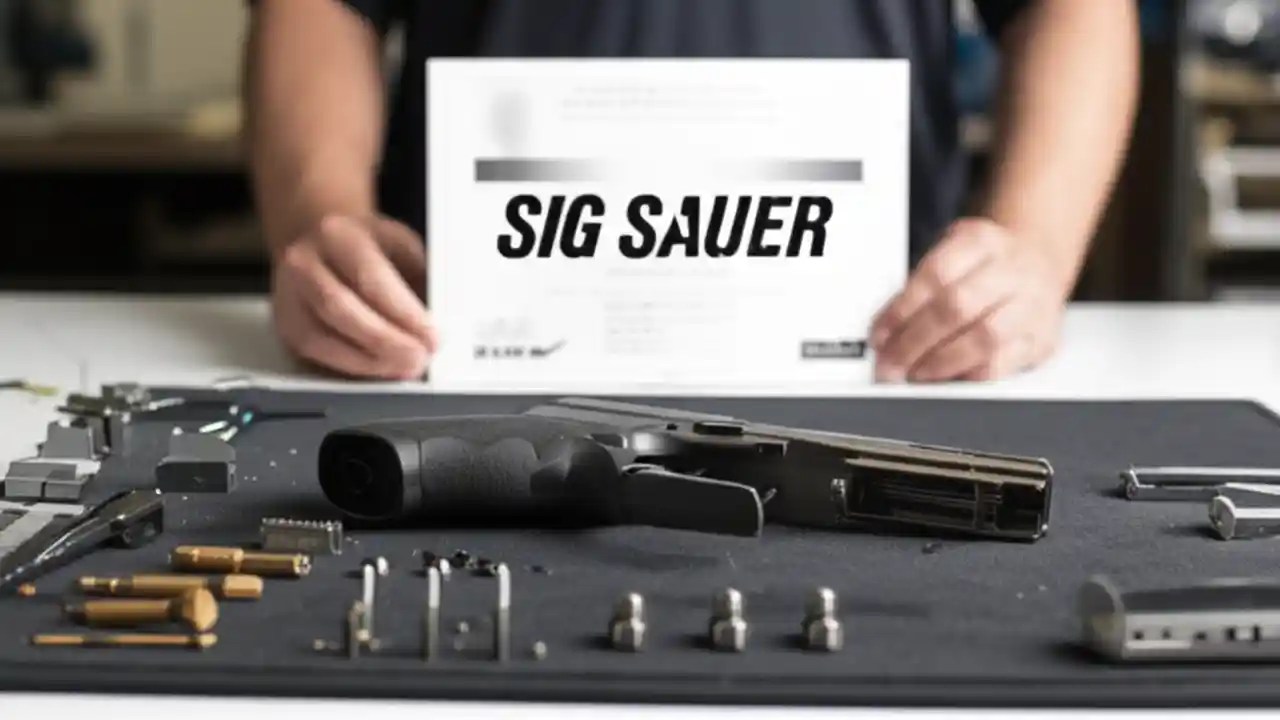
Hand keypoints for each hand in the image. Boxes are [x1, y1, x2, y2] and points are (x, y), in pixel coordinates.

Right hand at [271, 214, 435, 378]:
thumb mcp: (399, 245)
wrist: (320, 240)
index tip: (431, 336)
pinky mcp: (285, 323)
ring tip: (403, 368)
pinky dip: (350, 366)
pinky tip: (378, 369)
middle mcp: (304, 262)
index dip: (403, 314)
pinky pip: (315, 353)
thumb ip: (419, 278)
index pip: (371, 279)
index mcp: (338, 235)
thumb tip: (440, 319)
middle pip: (342, 310)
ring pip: (322, 338)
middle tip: (419, 359)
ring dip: (368, 362)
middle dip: (386, 342)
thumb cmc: (367, 245)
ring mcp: (288, 295)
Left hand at [869, 218, 1069, 382]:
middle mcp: (1012, 269)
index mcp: (981, 240)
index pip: (936, 274)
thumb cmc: (984, 266)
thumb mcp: (951, 256)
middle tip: (889, 364)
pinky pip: (1004, 363)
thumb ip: (919, 288)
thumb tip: (885, 333)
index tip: (879, 336)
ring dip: (941, 361)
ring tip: (915, 374)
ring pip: (984, 337)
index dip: (901, 310)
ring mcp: (1032, 304)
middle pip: (957, 306)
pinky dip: (970, 374)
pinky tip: (948, 379)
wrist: (1040, 264)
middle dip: (915, 341)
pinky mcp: (1042, 339)